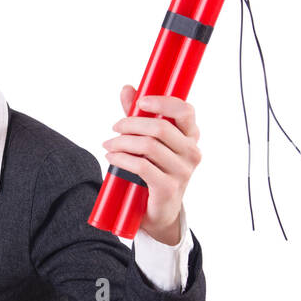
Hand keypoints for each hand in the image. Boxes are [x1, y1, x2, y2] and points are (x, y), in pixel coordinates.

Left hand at [102, 86, 200, 245]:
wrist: (159, 211)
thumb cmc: (156, 171)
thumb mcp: (150, 141)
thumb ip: (140, 115)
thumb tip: (128, 89)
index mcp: (191, 137)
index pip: (185, 111)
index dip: (162, 102)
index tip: (140, 102)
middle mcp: (192, 152)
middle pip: (160, 127)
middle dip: (131, 124)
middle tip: (115, 128)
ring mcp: (182, 171)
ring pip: (148, 146)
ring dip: (122, 142)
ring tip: (109, 145)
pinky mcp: (168, 188)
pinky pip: (142, 166)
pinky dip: (122, 159)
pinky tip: (112, 157)